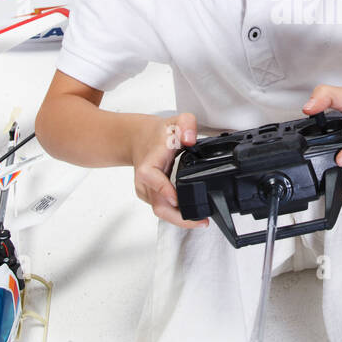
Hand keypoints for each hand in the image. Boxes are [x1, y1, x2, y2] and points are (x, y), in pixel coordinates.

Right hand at [131, 112, 203, 227]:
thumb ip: (187, 124)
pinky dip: (176, 214)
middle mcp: (144, 181)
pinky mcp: (149, 197)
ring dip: (180, 219)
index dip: (164, 190)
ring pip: (161, 211)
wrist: (139, 138)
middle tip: (201, 221)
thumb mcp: (176, 121)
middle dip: (179, 218)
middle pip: (159, 206)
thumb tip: (190, 139)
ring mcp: (145, 191)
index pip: (152, 179)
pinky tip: (190, 212)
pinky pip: (162, 209)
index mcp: (148, 164)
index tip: (176, 199)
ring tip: (200, 220)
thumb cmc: (158, 133)